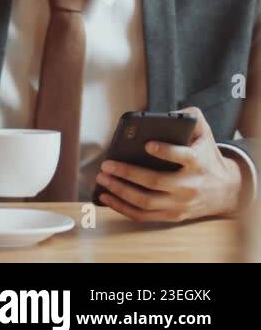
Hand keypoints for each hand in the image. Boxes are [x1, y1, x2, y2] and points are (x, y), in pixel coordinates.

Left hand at [95, 107, 242, 222]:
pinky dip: (122, 208)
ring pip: (146, 202)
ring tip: (103, 179)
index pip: (183, 156)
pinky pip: (143, 215)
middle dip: (127, 173)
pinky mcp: (172, 216)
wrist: (225, 190)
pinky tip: (107, 197)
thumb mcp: (205, 132)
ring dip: (120, 191)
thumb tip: (168, 114)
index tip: (147, 144)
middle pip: (155, 182)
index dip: (165, 151)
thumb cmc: (207, 156)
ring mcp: (179, 204)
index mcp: (197, 162)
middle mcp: (188, 185)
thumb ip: (190, 116)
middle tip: (107, 164)